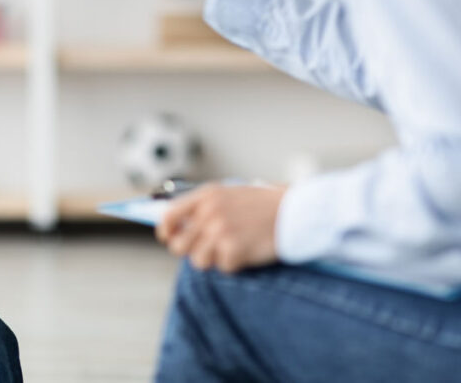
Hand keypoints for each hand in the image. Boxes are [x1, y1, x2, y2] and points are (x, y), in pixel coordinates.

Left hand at [156, 183, 287, 272]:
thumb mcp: (229, 194)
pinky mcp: (234, 249)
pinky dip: (234, 264)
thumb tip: (180, 225)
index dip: (166, 231)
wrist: (295, 211)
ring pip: (198, 260)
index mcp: (206, 196)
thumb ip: (204, 206)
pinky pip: (223, 267)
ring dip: (213, 259)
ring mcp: (221, 231)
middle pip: (178, 245)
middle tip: (206, 249)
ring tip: (230, 249)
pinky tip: (247, 250)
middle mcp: (209, 212)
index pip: (169, 216)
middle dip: (189, 251)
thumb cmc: (263, 204)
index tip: (168, 238)